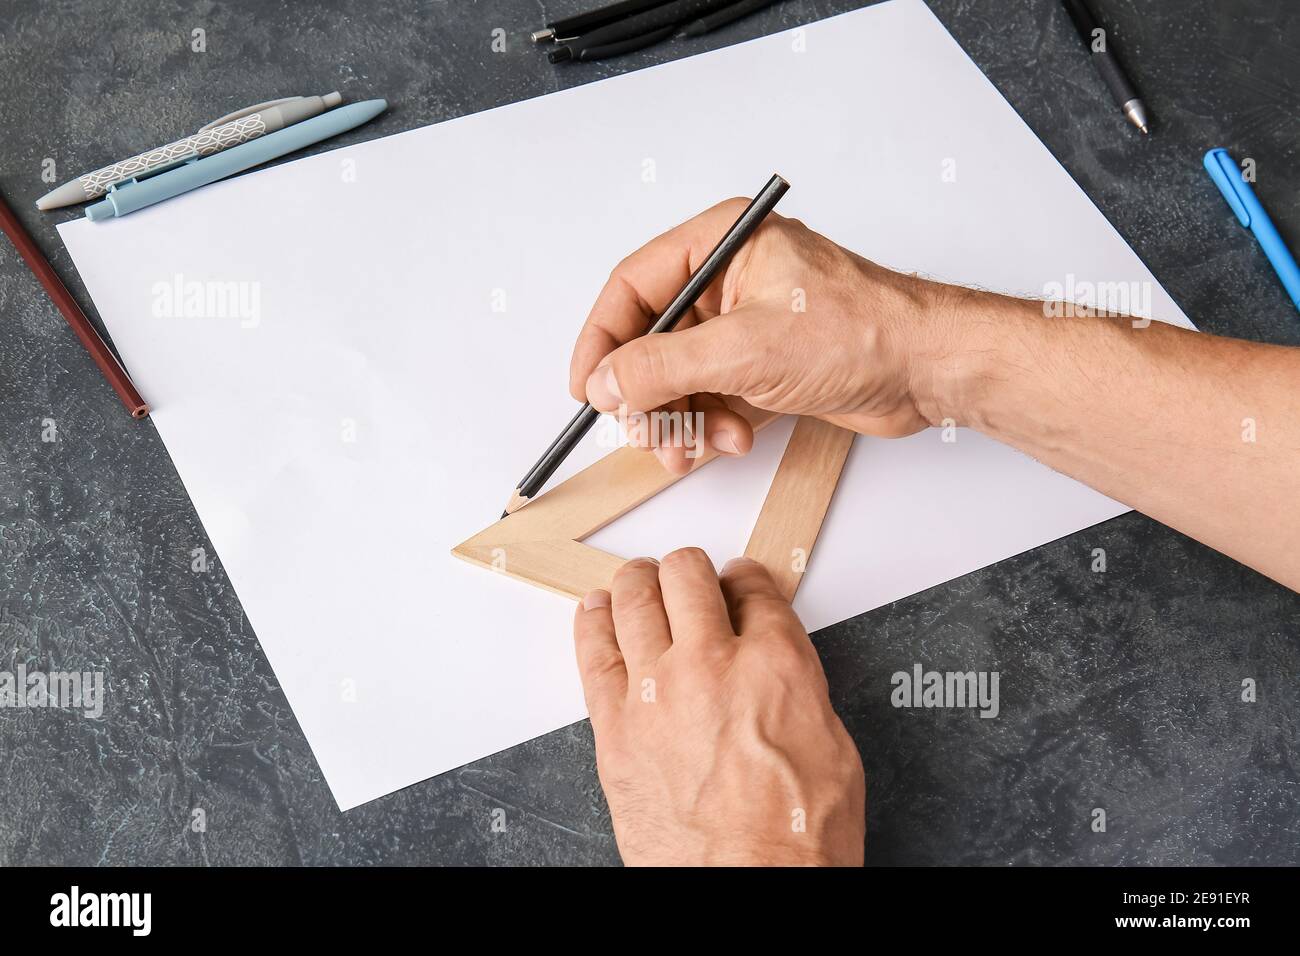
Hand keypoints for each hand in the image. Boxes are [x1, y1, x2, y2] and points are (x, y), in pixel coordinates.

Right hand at [570, 199, 963, 473]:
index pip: (632, 286)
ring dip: (682, 419)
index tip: (587, 388)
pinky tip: (735, 440)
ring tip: (700, 445)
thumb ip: (663, 366)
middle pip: (650, 339)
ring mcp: (744, 324)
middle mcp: (728, 279)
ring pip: (677, 376)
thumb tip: (606, 382)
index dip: (603, 339)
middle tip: (649, 433)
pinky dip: (712, 425)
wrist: (928, 370)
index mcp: (721, 245)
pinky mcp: (761, 364)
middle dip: (648, 395)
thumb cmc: (863, 332)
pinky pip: (709, 397)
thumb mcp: (746, 349)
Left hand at [573, 549, 865, 865]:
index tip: (740, 584)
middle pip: (687, 576)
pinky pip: (593, 651)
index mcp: (775, 664)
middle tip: (690, 578)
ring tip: (642, 581)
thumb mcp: (834, 748)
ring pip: (634, 599)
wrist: (745, 892)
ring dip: (640, 581)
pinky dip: (594, 620)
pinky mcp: (614, 727)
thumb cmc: (796, 841)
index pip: (753, 588)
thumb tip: (777, 666)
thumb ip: (797, 688)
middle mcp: (711, 664)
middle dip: (691, 570)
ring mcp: (654, 691)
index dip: (746, 580)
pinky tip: (597, 608)